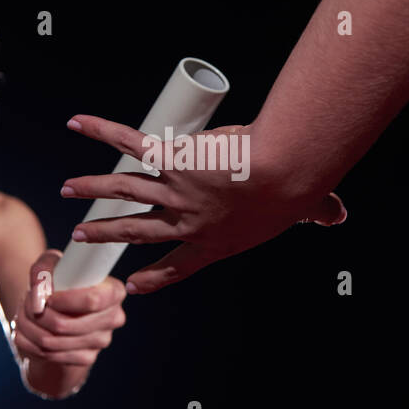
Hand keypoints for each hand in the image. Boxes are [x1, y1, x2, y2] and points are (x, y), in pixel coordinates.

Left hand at [12, 249, 127, 374]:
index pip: (92, 300)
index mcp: (113, 291)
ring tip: (25, 315)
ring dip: (30, 328)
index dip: (64, 300)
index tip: (48, 297)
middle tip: (28, 305)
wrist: (57, 309)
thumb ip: (42, 271)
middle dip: (39, 315)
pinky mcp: (87, 358)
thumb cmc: (58, 281)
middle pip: (65, 325)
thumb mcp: (50, 266)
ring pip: (52, 342)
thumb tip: (40, 294)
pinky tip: (30, 331)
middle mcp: (113, 318)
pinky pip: (50, 355)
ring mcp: (101, 341)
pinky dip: (31, 344)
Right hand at [61, 115, 345, 293]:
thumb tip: (338, 215)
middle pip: (138, 230)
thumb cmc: (294, 193)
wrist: (278, 174)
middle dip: (107, 233)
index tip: (133, 286)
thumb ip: (320, 213)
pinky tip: (79, 122)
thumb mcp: (307, 208)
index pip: (179, 264)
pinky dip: (101, 130)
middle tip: (83, 238)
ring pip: (123, 190)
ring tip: (70, 190)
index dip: (156, 275)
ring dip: (93, 188)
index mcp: (216, 241)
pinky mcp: (170, 156)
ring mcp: (174, 190)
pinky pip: (128, 142)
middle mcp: (187, 220)